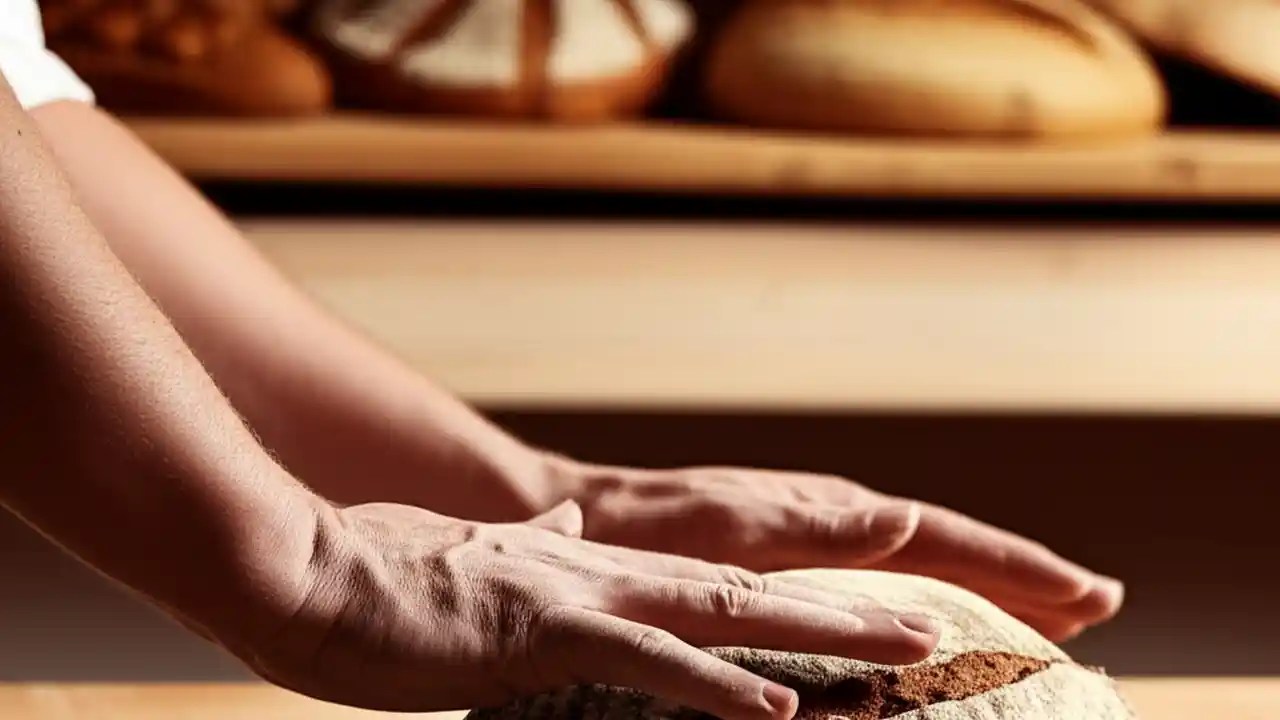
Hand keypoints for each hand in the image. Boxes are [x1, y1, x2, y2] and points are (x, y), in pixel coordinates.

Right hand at [231, 500, 937, 717]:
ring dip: (826, 633)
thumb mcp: (483, 566)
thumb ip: (541, 553)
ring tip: (918, 646)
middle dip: (855, 611)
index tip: (878, 617)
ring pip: (727, 615)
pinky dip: (718, 690)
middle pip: (754, 594)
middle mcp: (604, 575)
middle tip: (946, 627)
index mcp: (593, 570)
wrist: (299, 565)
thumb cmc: (383, 579)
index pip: (720, 586)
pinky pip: (645, 664)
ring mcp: (577, 600)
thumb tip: (570, 533)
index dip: (805, 601)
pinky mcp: (538, 633)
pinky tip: (783, 714)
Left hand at [547, 456, 1122, 642]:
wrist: (585, 513)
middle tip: (1099, 608)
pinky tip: (934, 621)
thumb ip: (815, 527)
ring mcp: (813, 540)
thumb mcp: (728, 524)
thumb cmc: (650, 521)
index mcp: (830, 512)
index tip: (1089, 592)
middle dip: (1023, 576)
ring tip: (1047, 613)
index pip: (946, 536)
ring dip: (985, 586)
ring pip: (920, 565)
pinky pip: (877, 581)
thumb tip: (907, 520)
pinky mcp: (788, 562)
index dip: (1018, 566)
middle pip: (949, 549)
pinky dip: (924, 599)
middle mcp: (832, 522)